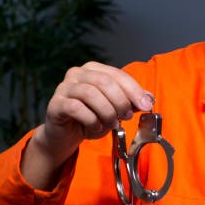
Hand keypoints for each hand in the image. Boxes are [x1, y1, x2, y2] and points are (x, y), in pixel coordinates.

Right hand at [22, 62, 152, 189]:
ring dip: (106, 112)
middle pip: (105, 82)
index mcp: (94, 69)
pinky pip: (76, 108)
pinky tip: (96, 128)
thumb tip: (148, 98)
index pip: (118, 75)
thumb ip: (130, 101)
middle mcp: (77, 73)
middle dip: (121, 101)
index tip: (146, 105)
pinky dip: (91, 120)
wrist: (66, 135)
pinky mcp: (55, 104)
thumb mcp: (115, 109)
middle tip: (127, 116)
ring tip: (113, 124)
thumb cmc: (91, 118)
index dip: (134, 90)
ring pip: (90, 94)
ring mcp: (64, 87)